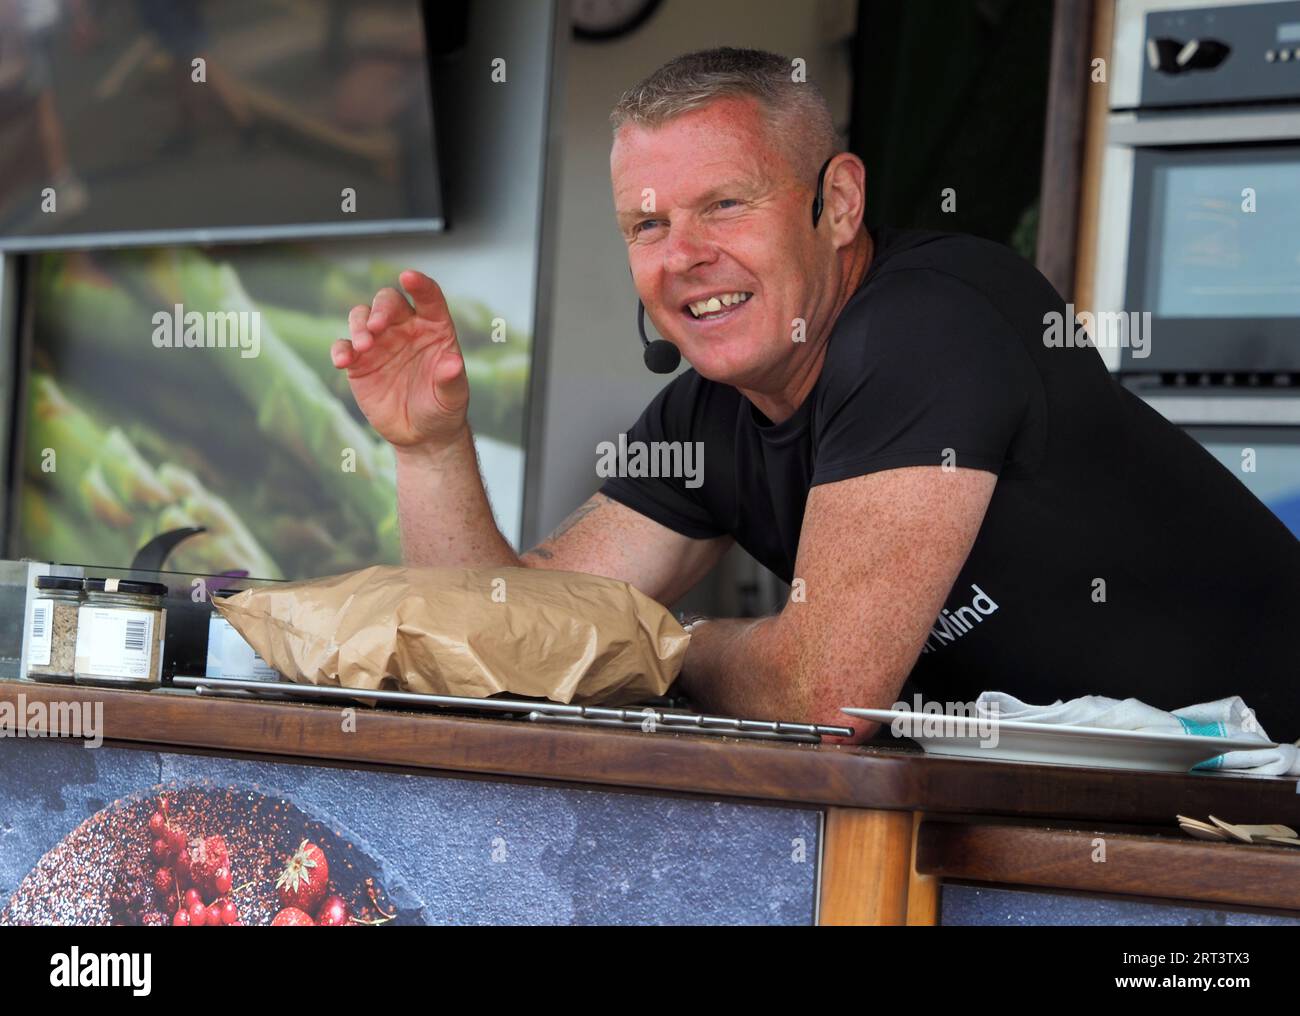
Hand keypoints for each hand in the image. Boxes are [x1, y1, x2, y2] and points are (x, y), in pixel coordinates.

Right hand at [331, 270, 469, 449]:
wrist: (421, 434)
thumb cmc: (442, 409)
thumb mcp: (452, 397)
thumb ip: (452, 379)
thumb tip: (453, 363)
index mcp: (434, 329)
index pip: (428, 298)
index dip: (419, 285)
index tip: (408, 277)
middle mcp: (405, 329)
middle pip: (388, 301)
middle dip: (381, 309)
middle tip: (377, 327)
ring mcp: (379, 343)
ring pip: (362, 316)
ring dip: (359, 325)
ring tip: (364, 346)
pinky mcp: (359, 362)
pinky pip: (343, 346)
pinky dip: (340, 349)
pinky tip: (342, 361)